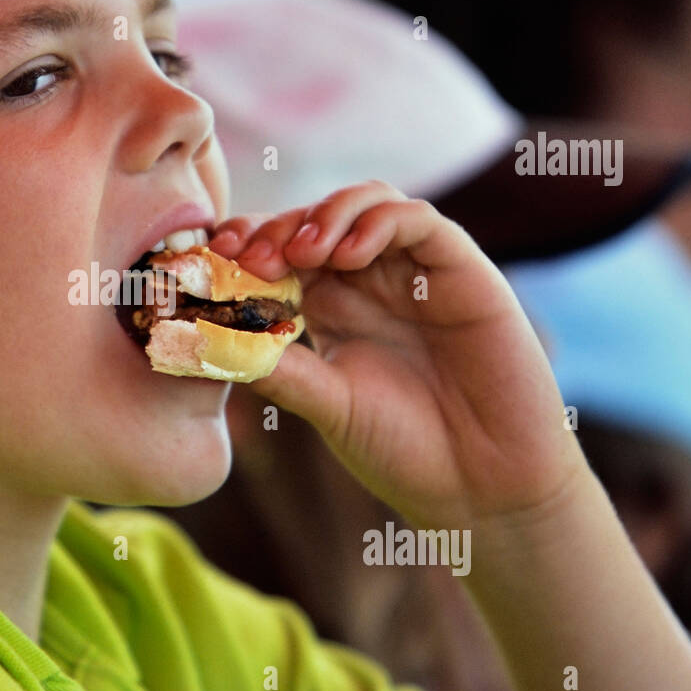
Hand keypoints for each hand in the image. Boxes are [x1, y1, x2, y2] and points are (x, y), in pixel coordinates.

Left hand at [211, 180, 590, 530]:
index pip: (281, 251)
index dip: (246, 244)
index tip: (214, 260)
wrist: (484, 487)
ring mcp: (416, 272)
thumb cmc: (404, 450)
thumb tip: (207, 339)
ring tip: (301, 253)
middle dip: (277, 228)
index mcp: (331, 308)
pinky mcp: (462, 270)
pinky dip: (379, 222)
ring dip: (326, 216)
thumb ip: (277, 368)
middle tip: (251, 256)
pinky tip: (348, 253)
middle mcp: (371, 281)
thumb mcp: (327, 404)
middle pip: (316, 219)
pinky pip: (418, 221)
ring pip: (367, 203)